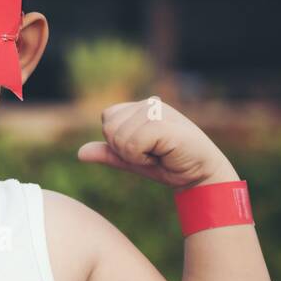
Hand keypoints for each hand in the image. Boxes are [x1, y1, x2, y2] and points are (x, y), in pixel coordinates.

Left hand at [77, 97, 236, 188]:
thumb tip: (80, 153)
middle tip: (152, 153)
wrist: (200, 176)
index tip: (144, 150)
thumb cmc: (170, 165)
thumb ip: (109, 153)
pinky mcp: (163, 123)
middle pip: (109, 127)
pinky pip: (131, 144)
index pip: (108, 119)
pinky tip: (163, 155)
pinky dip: (142, 157)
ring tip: (159, 153)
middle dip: (124, 149)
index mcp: (141, 107)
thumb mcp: (133, 160)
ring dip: (135, 155)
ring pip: (118, 137)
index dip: (119, 142)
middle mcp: (149, 103)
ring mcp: (157, 110)